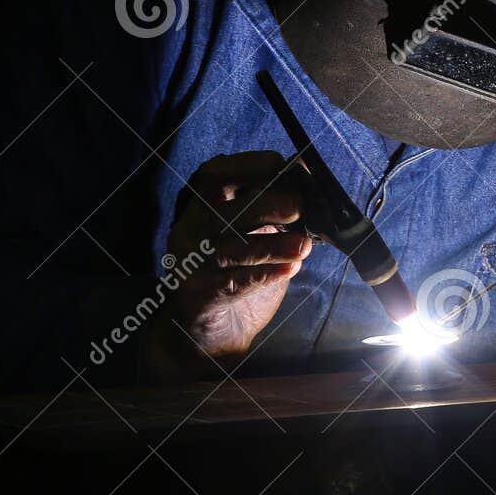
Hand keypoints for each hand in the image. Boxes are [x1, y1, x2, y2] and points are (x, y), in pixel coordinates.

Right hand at [145, 151, 310, 379]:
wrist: (215, 325)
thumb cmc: (243, 265)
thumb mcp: (256, 227)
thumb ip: (273, 200)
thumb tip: (305, 170)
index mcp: (203, 201)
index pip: (219, 172)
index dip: (257, 169)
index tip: (293, 176)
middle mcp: (191, 227)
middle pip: (223, 208)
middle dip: (266, 204)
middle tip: (298, 209)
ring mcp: (191, 262)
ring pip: (229, 249)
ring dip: (272, 246)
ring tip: (303, 246)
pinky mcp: (197, 294)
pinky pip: (231, 283)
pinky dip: (264, 276)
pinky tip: (290, 269)